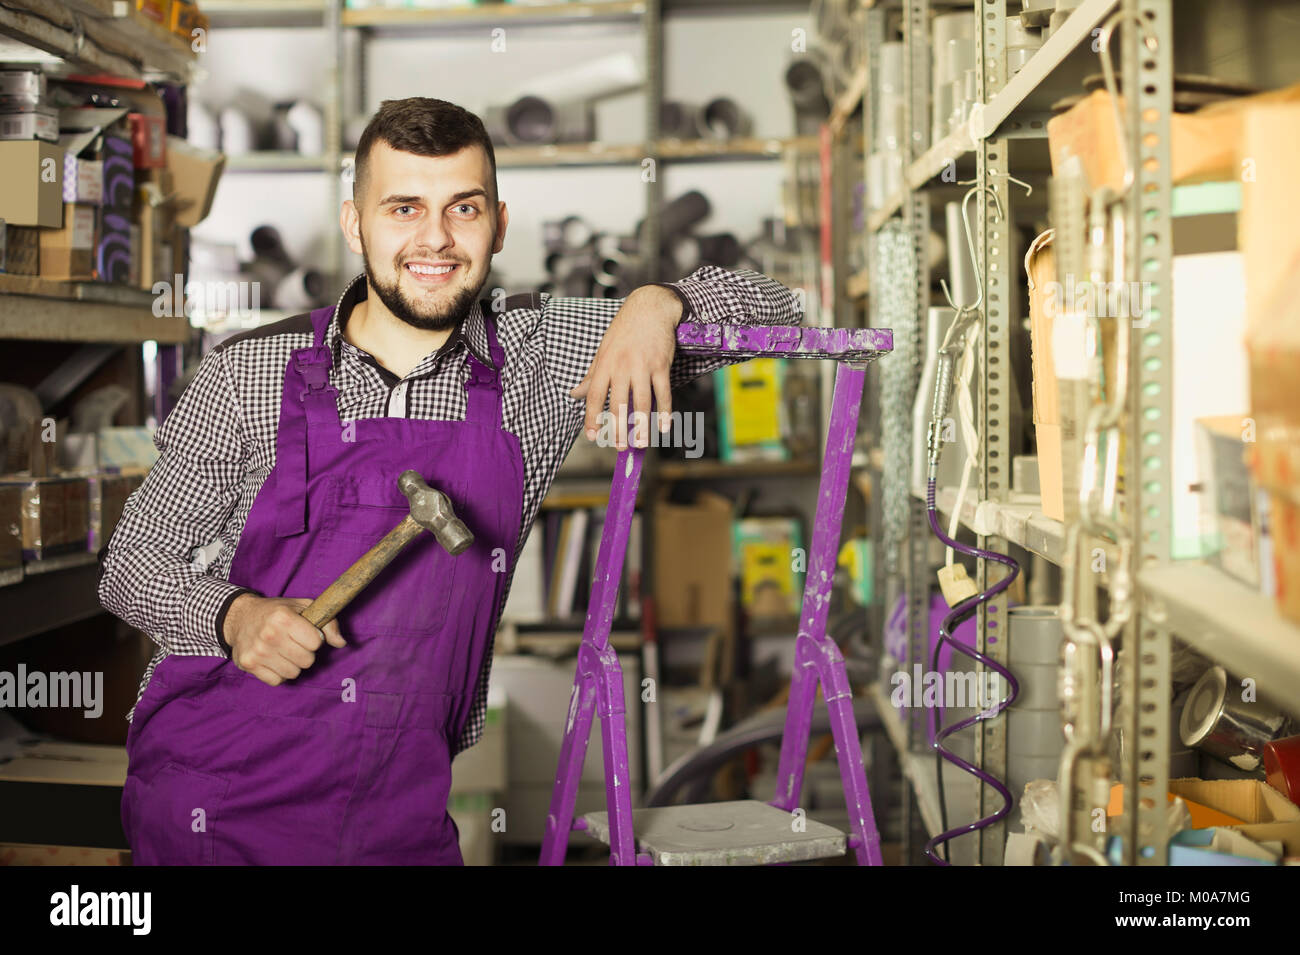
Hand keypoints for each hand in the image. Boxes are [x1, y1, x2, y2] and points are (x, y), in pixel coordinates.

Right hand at [223, 593, 344, 685]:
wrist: (240, 617)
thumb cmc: (277, 612)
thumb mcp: (303, 607)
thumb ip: (327, 623)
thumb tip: (341, 643)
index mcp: (284, 618)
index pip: (316, 642)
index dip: (314, 639)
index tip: (305, 633)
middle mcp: (269, 635)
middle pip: (307, 661)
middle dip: (305, 653)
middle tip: (294, 643)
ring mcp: (258, 651)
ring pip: (293, 673)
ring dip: (292, 665)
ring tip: (283, 651)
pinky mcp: (249, 665)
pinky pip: (277, 681)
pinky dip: (278, 673)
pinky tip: (273, 660)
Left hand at [569, 285, 682, 449]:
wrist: (650, 308)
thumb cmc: (625, 330)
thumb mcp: (603, 350)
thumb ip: (591, 375)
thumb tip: (573, 393)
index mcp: (604, 364)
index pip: (593, 396)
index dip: (592, 418)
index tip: (592, 436)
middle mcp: (621, 366)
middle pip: (617, 404)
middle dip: (618, 429)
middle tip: (620, 447)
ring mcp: (642, 366)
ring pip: (641, 402)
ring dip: (641, 426)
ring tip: (641, 443)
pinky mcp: (661, 365)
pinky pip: (663, 393)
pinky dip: (664, 411)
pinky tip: (664, 426)